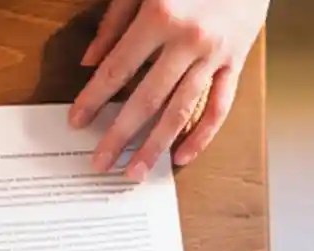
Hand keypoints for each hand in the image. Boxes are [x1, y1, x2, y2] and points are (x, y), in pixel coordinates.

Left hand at [69, 0, 268, 179]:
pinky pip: (220, 106)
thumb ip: (115, 20)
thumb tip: (91, 61)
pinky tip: (182, 156)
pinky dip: (202, 135)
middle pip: (147, 99)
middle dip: (120, 135)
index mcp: (160, 15)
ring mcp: (215, 55)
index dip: (94, 99)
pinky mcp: (237, 62)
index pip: (118, 69)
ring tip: (136, 171)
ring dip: (156, 146)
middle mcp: (188, 40)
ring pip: (182, 110)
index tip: (76, 122)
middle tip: (100, 163)